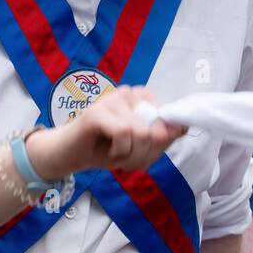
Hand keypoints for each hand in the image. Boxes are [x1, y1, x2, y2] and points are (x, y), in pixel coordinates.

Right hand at [27, 85, 187, 178]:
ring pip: (142, 133)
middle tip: (128, 159)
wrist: (70, 155)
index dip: (161, 146)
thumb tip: (183, 127)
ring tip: (117, 157)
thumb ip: (162, 137)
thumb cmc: (106, 150)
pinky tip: (110, 153)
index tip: (144, 154)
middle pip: (159, 129)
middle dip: (146, 154)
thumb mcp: (141, 147)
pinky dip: (120, 152)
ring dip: (132, 156)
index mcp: (143, 99)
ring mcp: (112, 99)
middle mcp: (130, 93)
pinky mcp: (97, 111)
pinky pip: (124, 133)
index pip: (171, 122)